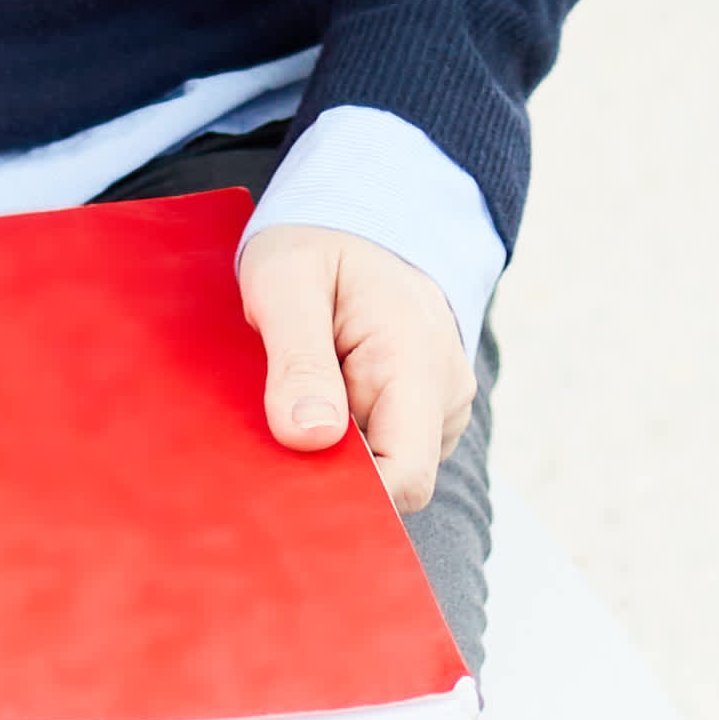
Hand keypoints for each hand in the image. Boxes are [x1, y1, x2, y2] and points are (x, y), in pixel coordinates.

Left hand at [236, 226, 472, 512]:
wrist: (361, 219)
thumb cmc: (318, 243)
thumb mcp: (288, 282)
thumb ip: (298, 361)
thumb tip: (309, 439)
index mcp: (418, 361)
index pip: (405, 476)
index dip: (352, 500)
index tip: (289, 487)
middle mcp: (444, 393)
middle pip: (393, 483)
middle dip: (334, 477)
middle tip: (274, 436)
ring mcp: (441, 408)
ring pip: (388, 474)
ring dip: (338, 460)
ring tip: (298, 404)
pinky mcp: (424, 417)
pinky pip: (387, 456)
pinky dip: (347, 449)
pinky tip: (319, 409)